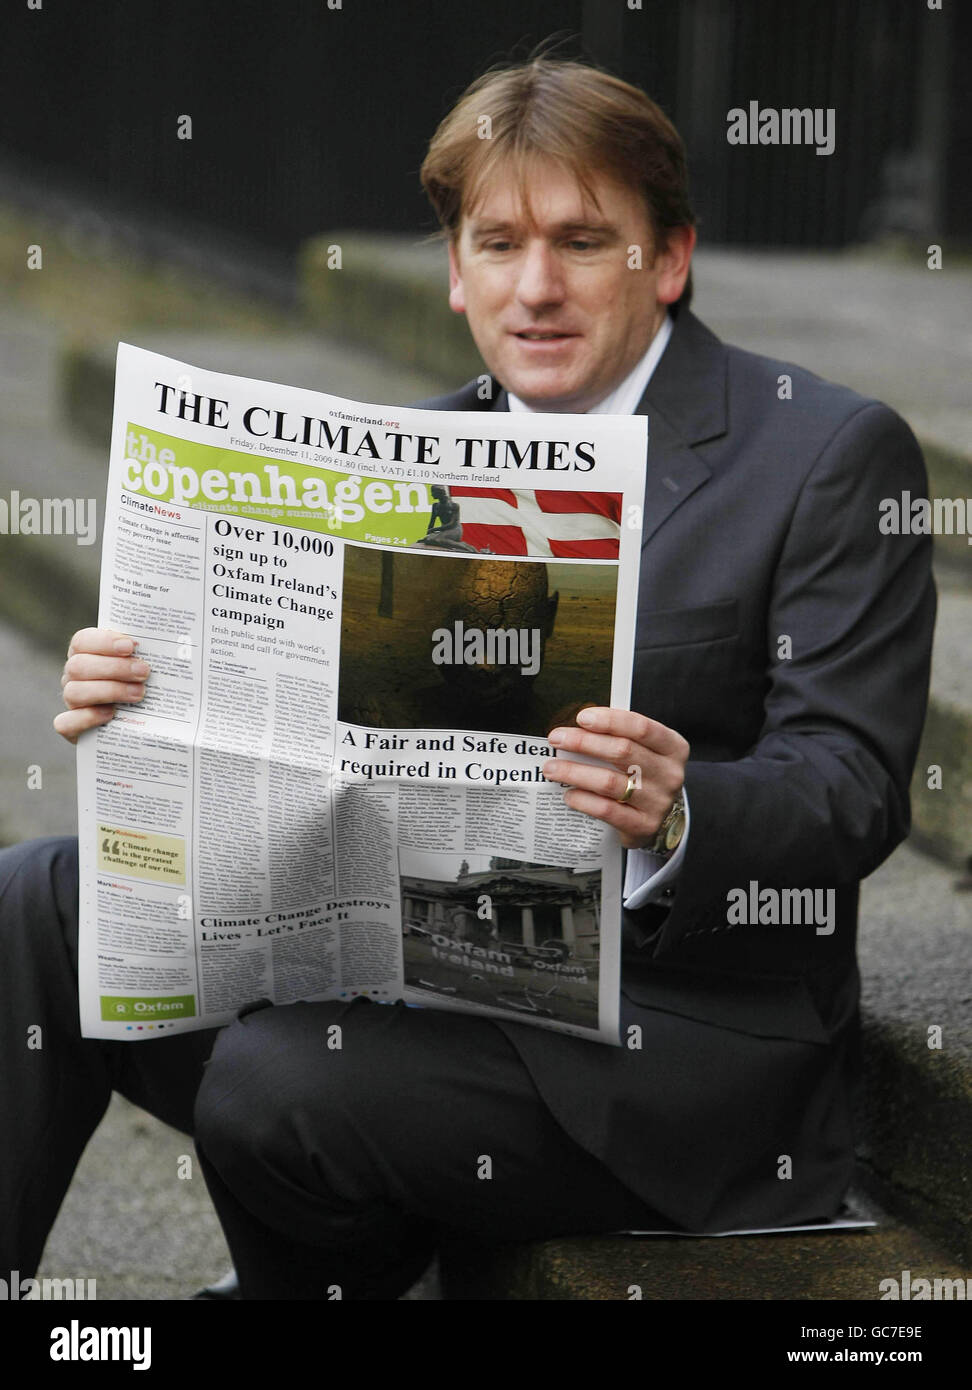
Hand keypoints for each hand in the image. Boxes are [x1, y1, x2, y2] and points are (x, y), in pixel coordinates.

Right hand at [53, 628, 149, 744]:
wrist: (136, 727)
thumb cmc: (142, 685)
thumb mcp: (144, 667)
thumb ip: (149, 654)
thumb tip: (177, 645)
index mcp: (86, 654)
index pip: (82, 640)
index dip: (104, 641)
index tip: (130, 646)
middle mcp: (74, 676)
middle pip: (79, 666)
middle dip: (114, 668)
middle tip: (144, 672)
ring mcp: (71, 702)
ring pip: (74, 692)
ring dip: (109, 691)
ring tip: (139, 694)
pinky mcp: (71, 728)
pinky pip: (67, 722)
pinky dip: (88, 717)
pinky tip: (111, 714)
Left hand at [543, 707, 688, 849]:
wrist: (657, 818)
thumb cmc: (643, 775)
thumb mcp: (642, 752)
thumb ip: (618, 737)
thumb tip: (576, 727)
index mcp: (673, 748)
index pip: (641, 727)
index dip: (610, 720)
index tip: (582, 718)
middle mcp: (670, 774)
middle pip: (622, 752)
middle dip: (583, 742)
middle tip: (556, 739)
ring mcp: (658, 802)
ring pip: (609, 782)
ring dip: (574, 772)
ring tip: (551, 768)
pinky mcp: (643, 826)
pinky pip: (606, 810)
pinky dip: (583, 800)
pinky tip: (568, 794)